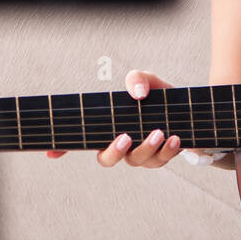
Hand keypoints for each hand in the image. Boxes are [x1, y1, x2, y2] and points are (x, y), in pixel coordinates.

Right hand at [45, 69, 183, 166]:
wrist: (188, 109)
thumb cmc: (159, 96)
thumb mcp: (147, 81)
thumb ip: (137, 78)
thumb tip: (137, 92)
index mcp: (109, 127)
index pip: (83, 139)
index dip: (64, 147)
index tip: (51, 152)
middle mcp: (121, 144)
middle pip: (106, 159)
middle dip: (114, 152)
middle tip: (125, 137)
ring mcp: (140, 155)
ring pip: (136, 161)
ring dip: (147, 147)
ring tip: (159, 132)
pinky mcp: (160, 158)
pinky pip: (160, 161)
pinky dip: (167, 150)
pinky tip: (174, 138)